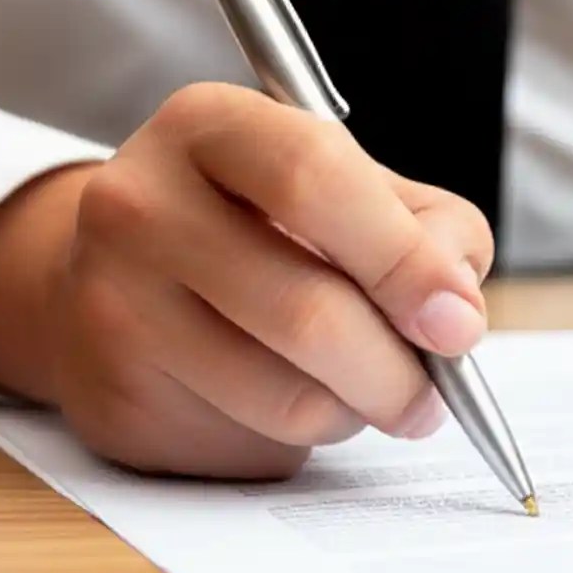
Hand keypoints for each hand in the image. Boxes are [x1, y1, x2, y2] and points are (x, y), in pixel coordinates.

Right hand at [0, 83, 492, 478]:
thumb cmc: (269, 226)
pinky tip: (293, 398)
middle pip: (305, 311)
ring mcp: (113, 306)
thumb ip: (432, 230)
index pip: (313, 179)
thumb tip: (455, 309)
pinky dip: (304, 436)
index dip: (402, 259)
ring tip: (364, 387)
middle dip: (397, 371)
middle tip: (434, 394)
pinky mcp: (117, 399)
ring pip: (285, 399)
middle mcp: (140, 206)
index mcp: (210, 127)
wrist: (125, 279)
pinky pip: (251, 445)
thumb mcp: (358, 190)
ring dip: (357, 410)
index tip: (459, 324)